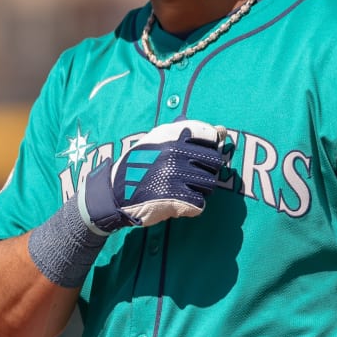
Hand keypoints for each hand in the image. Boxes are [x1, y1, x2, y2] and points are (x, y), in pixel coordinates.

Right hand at [77, 120, 229, 233]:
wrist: (114, 193)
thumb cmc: (141, 164)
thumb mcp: (158, 140)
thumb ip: (189, 133)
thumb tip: (222, 130)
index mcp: (171, 134)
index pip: (209, 135)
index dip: (208, 147)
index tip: (198, 155)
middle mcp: (174, 152)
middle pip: (215, 162)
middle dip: (207, 170)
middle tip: (190, 176)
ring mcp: (174, 176)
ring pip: (210, 184)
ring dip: (199, 189)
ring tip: (182, 189)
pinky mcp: (175, 199)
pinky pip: (200, 204)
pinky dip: (192, 206)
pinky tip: (178, 202)